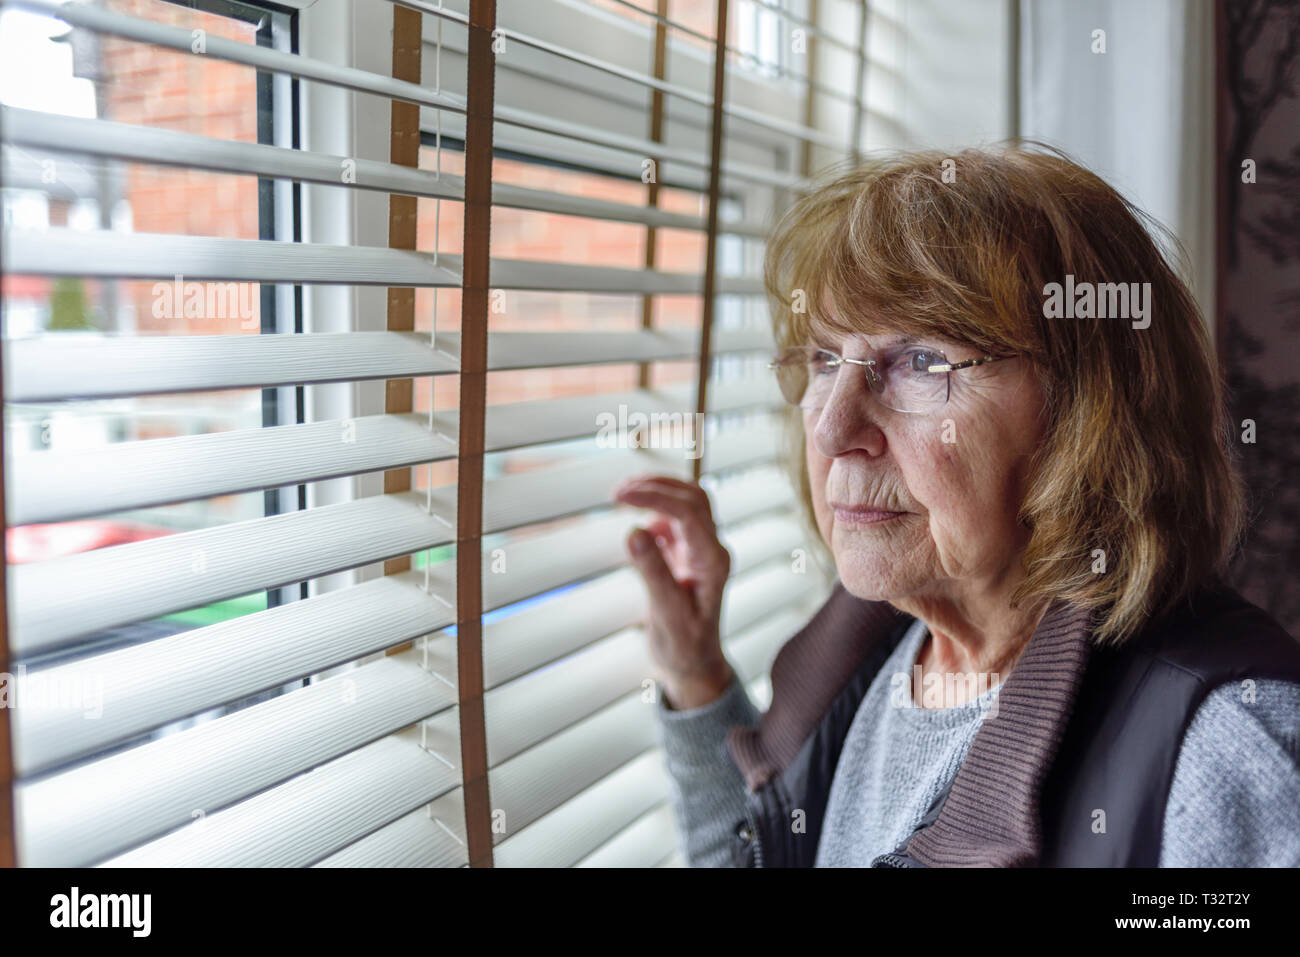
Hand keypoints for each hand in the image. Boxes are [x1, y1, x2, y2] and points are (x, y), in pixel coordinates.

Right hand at [613, 474, 734, 709]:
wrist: (693, 665)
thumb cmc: (683, 645)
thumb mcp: (665, 614)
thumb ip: (652, 572)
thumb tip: (634, 531)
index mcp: (713, 562)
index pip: (688, 512)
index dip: (655, 496)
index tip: (621, 496)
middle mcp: (712, 550)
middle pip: (693, 497)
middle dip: (657, 486)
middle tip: (618, 491)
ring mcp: (702, 550)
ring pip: (688, 503)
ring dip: (658, 491)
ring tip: (623, 494)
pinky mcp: (689, 553)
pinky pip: (677, 519)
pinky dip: (656, 509)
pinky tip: (637, 521)